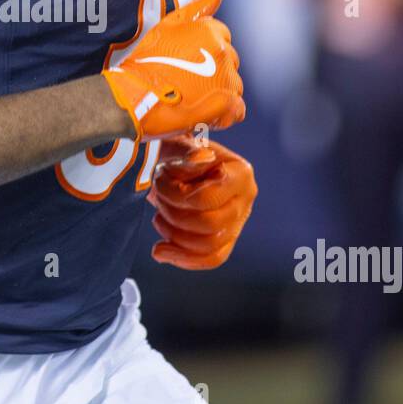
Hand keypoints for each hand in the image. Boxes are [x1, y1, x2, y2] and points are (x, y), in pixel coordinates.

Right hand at [101, 0, 244, 140]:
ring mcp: (226, 78)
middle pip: (229, 63)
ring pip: (233, 86)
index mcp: (210, 30)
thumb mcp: (168, 26)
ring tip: (192, 100)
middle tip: (187, 84)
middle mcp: (222, 51)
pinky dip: (224, 114)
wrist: (133, 97)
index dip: (205, 54)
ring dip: (217, 93)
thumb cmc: (146, 62)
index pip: (222, 40)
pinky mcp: (226, 103)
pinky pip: (237, 110)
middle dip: (213, 73)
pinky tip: (204, 115)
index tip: (187, 64)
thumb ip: (197, 8)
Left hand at [148, 135, 256, 268]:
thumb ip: (188, 152)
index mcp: (240, 173)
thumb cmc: (177, 152)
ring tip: (158, 219)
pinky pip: (210, 259)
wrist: (176, 164)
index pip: (209, 198)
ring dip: (176, 236)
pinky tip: (160, 251)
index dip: (178, 197)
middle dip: (175, 216)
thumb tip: (202, 158)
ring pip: (210, 246)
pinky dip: (183, 258)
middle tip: (157, 199)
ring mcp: (238, 222)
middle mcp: (245, 200)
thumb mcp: (178, 144)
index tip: (159, 181)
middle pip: (212, 225)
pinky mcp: (226, 240)